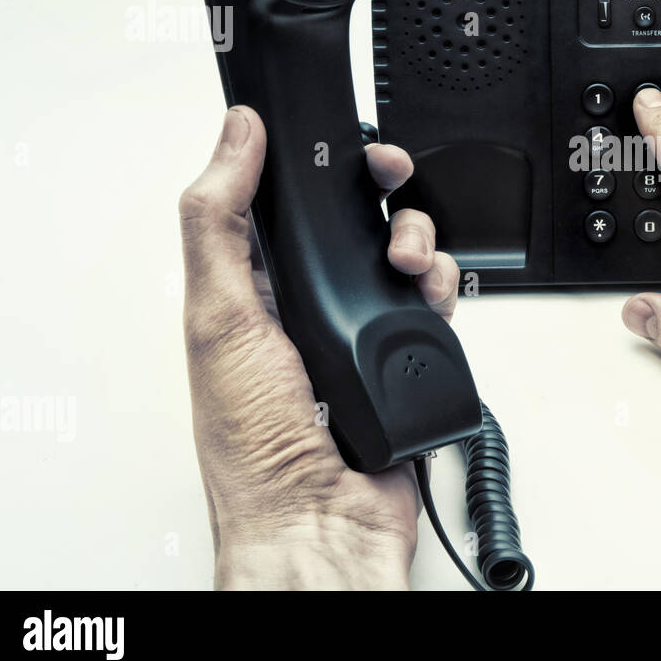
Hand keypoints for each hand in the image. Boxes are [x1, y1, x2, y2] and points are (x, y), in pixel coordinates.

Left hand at [178, 106, 458, 588]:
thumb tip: (232, 138)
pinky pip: (433, 302)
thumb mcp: (219, 317)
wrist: (322, 522)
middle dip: (378, 192)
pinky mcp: (404, 354)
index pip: (279, 202)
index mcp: (248, 288)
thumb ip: (218, 222)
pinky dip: (442, 290)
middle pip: (351, 219)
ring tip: (408, 261)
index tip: (335, 140)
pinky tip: (431, 300)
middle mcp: (304, 304)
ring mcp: (358, 329)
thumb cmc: (254, 446)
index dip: (309, 163)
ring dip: (414, 240)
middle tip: (390, 180)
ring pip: (400, 253)